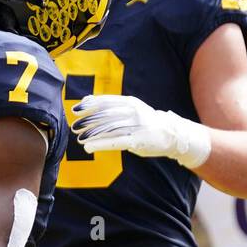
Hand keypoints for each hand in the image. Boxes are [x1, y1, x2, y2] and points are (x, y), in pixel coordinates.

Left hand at [70, 94, 210, 167]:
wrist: (171, 133)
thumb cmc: (145, 120)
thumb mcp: (131, 107)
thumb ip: (111, 105)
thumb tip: (87, 99)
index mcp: (130, 102)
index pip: (106, 101)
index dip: (90, 105)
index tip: (76, 109)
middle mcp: (133, 112)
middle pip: (105, 115)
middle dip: (88, 120)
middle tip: (75, 126)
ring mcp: (136, 127)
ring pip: (108, 129)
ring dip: (91, 134)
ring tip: (79, 138)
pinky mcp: (137, 141)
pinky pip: (115, 142)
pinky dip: (99, 144)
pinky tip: (89, 147)